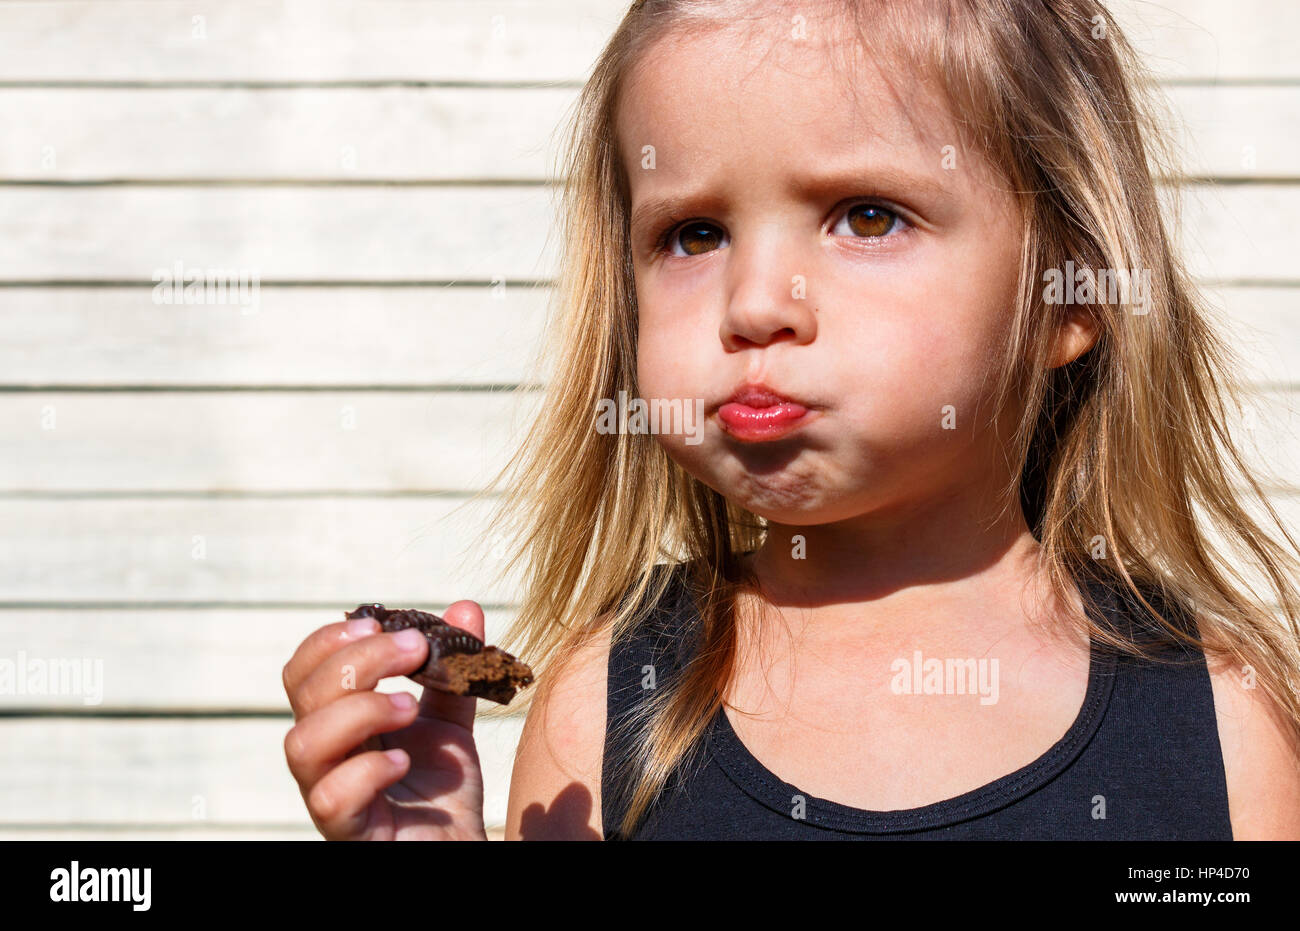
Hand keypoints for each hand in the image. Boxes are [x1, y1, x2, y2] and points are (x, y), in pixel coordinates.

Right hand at [282, 601, 490, 839]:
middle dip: (360, 660)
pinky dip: (366, 769)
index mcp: (337, 723)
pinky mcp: (349, 831)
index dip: (331, 641)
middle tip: (414, 650)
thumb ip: (453, 671)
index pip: (303, 672)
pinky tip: (403, 761)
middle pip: (304, 694)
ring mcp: (329, 794)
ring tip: (408, 707)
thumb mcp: (450, 721)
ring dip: (358, 710)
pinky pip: (330, 797)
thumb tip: (466, 608)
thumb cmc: (440, 792)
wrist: (456, 850)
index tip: (382, 623)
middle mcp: (324, 756)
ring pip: (302, 743)